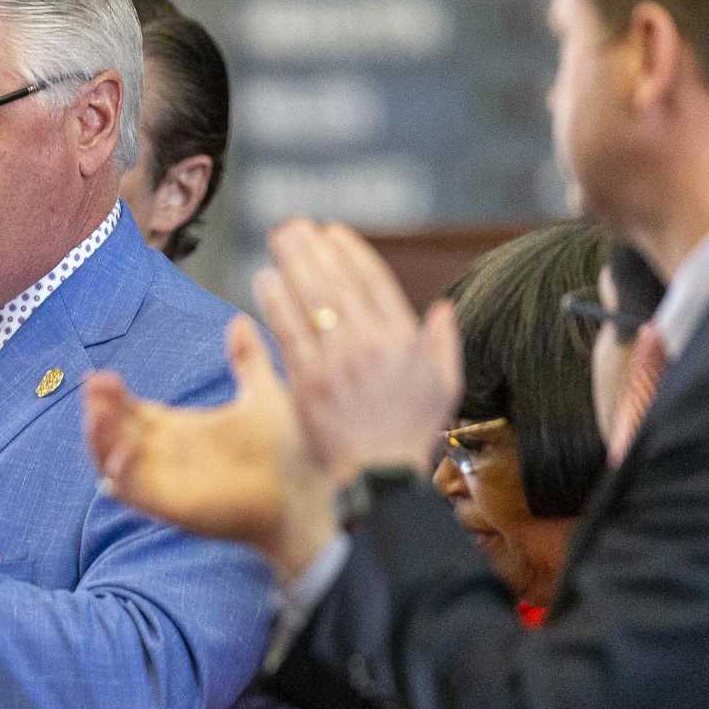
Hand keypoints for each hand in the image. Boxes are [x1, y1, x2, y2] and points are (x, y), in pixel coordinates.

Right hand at [83, 313, 339, 579]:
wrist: (306, 492)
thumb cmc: (287, 451)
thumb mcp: (263, 393)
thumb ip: (247, 359)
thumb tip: (239, 319)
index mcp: (183, 430)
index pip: (134, 411)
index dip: (112, 396)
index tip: (98, 375)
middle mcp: (168, 456)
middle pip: (116, 433)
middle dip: (99, 411)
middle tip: (94, 385)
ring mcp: (167, 481)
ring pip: (113, 462)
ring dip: (100, 438)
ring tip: (96, 413)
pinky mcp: (171, 506)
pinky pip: (132, 491)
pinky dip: (121, 470)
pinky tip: (126, 446)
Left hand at [258, 218, 462, 483]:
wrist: (381, 480)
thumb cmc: (411, 435)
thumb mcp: (445, 388)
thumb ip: (444, 344)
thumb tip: (442, 309)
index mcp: (406, 341)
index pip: (374, 281)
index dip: (350, 252)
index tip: (332, 232)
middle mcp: (373, 345)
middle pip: (336, 283)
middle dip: (313, 249)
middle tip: (293, 227)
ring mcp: (339, 363)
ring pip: (311, 301)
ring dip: (291, 265)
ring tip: (277, 242)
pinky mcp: (309, 383)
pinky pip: (288, 332)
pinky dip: (275, 302)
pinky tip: (263, 281)